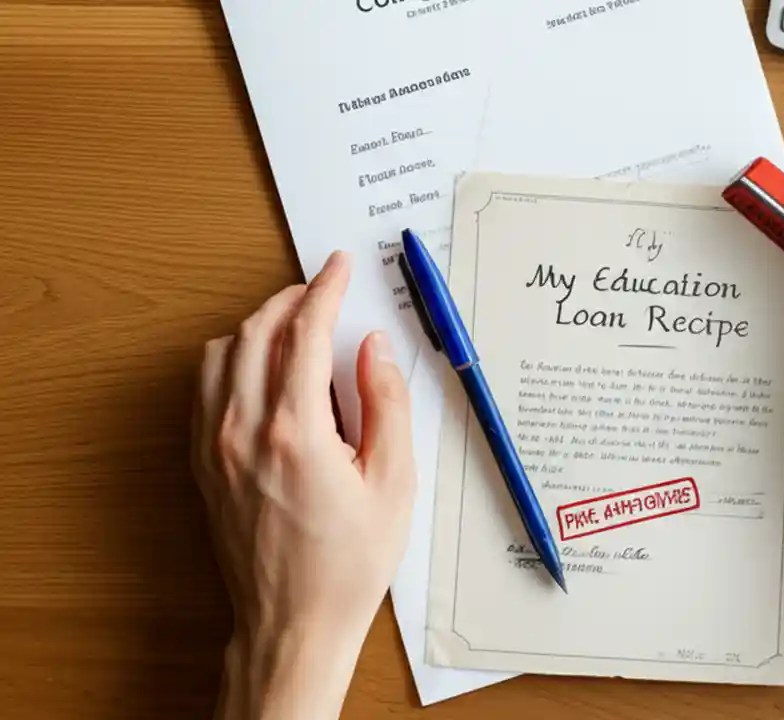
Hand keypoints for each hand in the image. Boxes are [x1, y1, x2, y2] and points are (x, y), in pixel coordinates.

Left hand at [192, 251, 415, 719]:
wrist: (294, 622)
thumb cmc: (349, 562)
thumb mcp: (394, 482)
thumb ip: (387, 404)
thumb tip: (373, 348)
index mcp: (296, 431)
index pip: (305, 332)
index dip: (326, 289)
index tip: (340, 266)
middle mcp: (244, 430)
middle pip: (255, 332)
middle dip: (290, 299)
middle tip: (321, 291)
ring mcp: (215, 446)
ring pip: (219, 354)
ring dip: (254, 327)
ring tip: (292, 328)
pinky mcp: (203, 465)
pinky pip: (203, 389)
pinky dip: (228, 361)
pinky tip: (258, 371)